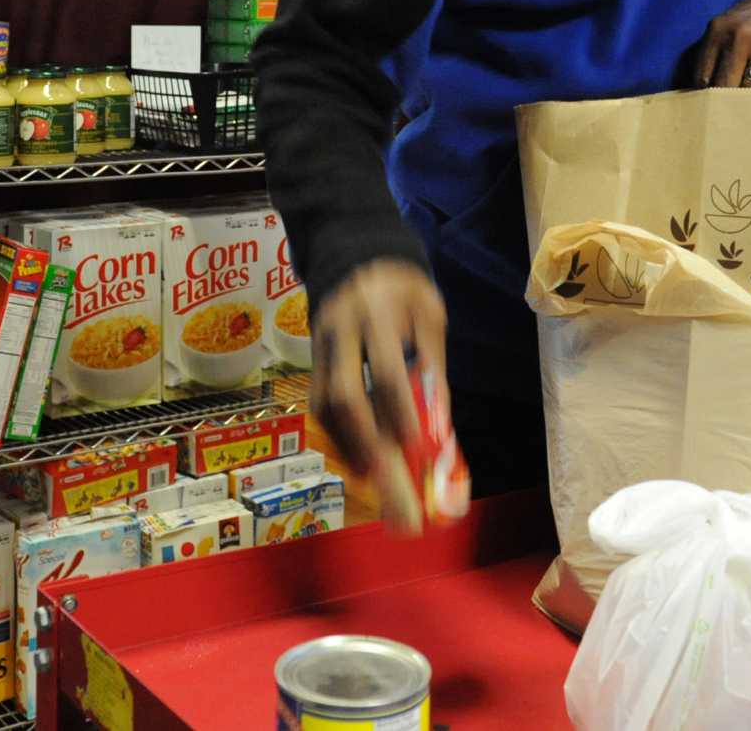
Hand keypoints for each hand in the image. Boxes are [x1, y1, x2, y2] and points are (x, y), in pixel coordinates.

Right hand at [310, 258, 446, 533]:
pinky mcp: (311, 359)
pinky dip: (341, 438)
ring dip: (352, 450)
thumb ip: (432, 367)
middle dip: (371, 451)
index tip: (420, 452)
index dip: (401, 414)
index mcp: (378, 313)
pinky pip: (319, 405)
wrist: (353, 253)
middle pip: (345, 397)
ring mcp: (320, 346)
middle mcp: (341, 331)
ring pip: (325, 406)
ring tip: (380, 488)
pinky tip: (363, 463)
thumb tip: (439, 431)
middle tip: (396, 497)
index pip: (384, 370)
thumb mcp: (429, 316)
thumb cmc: (404, 289)